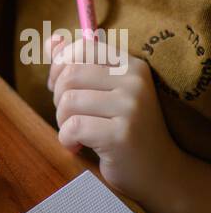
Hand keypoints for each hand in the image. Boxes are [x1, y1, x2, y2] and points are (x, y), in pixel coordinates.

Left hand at [47, 34, 182, 206]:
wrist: (159, 171)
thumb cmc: (125, 129)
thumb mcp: (105, 92)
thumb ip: (78, 64)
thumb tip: (52, 41)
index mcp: (131, 65)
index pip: (83, 47)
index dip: (61, 66)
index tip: (60, 88)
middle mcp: (134, 81)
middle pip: (70, 74)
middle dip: (59, 97)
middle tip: (69, 117)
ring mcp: (130, 107)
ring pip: (68, 100)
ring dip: (62, 121)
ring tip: (75, 133)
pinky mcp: (121, 135)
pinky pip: (74, 127)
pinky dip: (66, 139)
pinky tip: (76, 146)